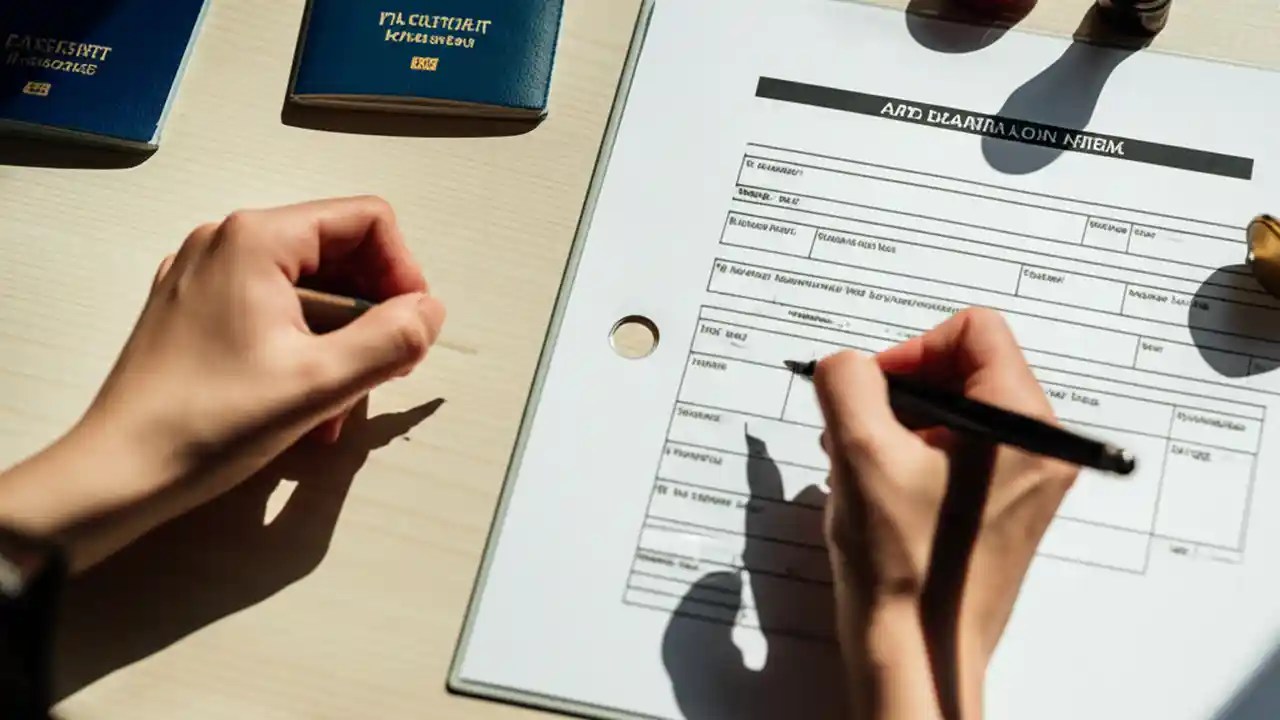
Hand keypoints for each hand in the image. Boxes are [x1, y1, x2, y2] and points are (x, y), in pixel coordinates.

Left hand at [0, 196, 445, 569]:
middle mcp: (226, 241)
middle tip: (386, 369)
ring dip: (340, 339)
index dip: (404, 273)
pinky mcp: (191, 311)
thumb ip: (391, 339)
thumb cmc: (212, 423)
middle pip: (337, 252)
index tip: (411, 333)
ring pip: (307, 288)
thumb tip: (430, 313)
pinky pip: (270, 311)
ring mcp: (203, 275)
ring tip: (340, 402)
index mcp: (257, 239)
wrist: (116, 474)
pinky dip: (301, 348)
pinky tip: (303, 403)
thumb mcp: (320, 382)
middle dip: (373, 311)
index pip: (366, 221)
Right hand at [814, 307, 1076, 718]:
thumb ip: (847, 383)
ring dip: (898, 423)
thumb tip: (844, 364)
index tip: (872, 388)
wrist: (917, 653)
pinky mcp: (1003, 509)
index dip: (911, 348)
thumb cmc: (903, 570)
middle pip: (966, 368)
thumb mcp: (860, 454)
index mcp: (1023, 426)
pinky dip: (912, 454)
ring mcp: (1024, 483)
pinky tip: (874, 486)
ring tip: (856, 460)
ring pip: (957, 412)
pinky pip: (959, 453)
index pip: (976, 331)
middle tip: (856, 425)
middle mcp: (1038, 450)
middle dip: (900, 389)